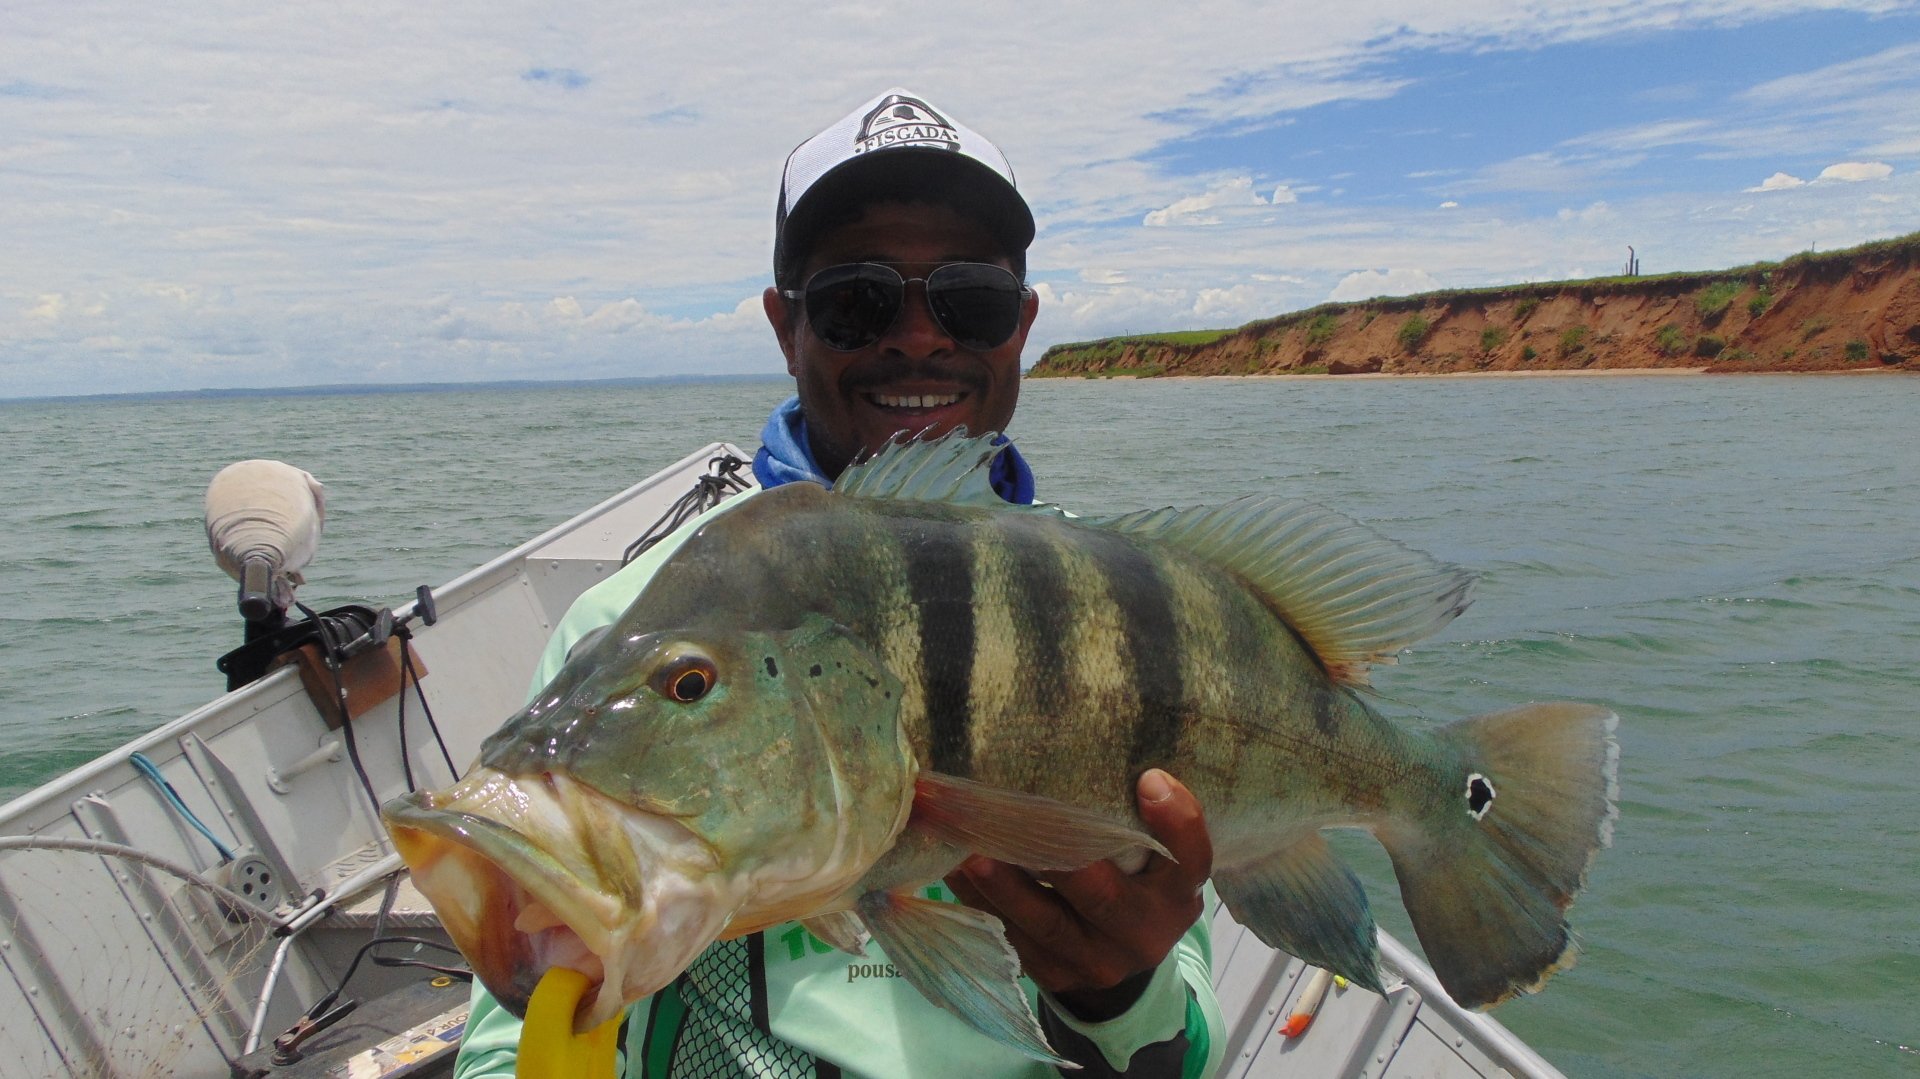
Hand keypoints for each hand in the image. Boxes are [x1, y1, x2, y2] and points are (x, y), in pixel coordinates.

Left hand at [944, 769, 1211, 1021]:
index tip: (1149, 778)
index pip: (1191, 860)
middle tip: (1013, 818)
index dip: (1175, 822)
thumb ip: (1140, 818)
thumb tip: (1103, 749)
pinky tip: (953, 869)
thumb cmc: (1137, 881)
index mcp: (1177, 894)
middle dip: (1059, 859)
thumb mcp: (1157, 857)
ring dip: (1004, 887)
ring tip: (968, 851)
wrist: (1122, 957)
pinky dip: (981, 903)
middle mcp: (1144, 933)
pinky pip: (1013, 940)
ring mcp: (1096, 962)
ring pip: (1047, 926)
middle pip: (1103, 898)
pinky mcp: (1054, 975)